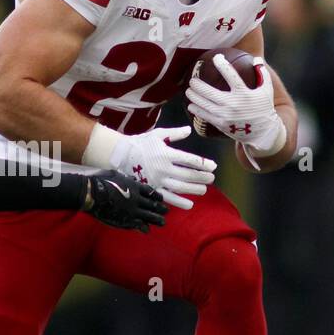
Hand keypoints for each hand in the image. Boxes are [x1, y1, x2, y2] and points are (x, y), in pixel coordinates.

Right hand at [83, 171, 167, 232]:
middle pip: (153, 204)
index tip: (161, 199)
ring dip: (157, 219)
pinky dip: (144, 227)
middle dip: (160, 208)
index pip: (150, 192)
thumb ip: (124, 178)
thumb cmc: (100, 181)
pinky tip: (147, 230)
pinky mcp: (126, 220)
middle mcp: (136, 199)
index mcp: (134, 186)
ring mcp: (132, 210)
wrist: (92, 194)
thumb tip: (130, 178)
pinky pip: (138, 225)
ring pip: (149, 216)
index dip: (157, 196)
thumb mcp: (114, 174)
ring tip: (162, 222)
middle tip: (166, 211)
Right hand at [85, 124, 216, 209]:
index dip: (204, 164)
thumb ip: (175, 133)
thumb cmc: (141, 143)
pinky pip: (167, 198)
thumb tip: (189, 130)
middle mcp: (163, 167)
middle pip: (188, 174)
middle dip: (202, 177)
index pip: (190, 159)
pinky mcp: (151, 188)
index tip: (213, 166)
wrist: (120, 155)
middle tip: (211, 178)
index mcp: (166, 153)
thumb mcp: (157, 134)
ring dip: (195, 189)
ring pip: (180, 187)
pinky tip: (189, 204)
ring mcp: (157, 180)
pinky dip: (179, 202)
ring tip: (204, 189)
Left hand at [185, 55, 286, 156]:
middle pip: (210, 92)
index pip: (231, 75)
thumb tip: (257, 59)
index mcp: (244, 93)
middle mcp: (233, 104)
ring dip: (194, 97)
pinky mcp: (221, 124)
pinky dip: (197, 110)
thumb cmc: (264, 108)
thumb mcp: (267, 90)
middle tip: (192, 80)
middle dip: (198, 85)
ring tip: (188, 91)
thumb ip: (263, 74)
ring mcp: (226, 115)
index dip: (222, 65)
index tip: (216, 57)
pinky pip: (206, 116)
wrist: (262, 133)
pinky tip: (191, 105)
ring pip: (204, 104)